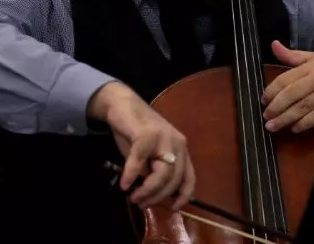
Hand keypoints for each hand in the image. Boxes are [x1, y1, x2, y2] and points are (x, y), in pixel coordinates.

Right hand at [87, 81, 194, 209]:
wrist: (123, 105)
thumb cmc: (136, 132)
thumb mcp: (150, 155)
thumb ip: (154, 171)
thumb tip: (153, 196)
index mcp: (181, 148)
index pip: (189, 177)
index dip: (184, 195)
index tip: (172, 208)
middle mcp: (178, 143)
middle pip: (174, 179)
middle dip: (157, 196)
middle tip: (141, 203)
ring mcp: (164, 137)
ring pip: (162, 172)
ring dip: (147, 189)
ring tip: (134, 197)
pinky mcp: (147, 133)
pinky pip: (140, 160)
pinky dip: (131, 175)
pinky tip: (124, 184)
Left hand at [262, 41, 313, 132]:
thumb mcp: (312, 57)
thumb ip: (291, 55)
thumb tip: (273, 44)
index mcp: (308, 68)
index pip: (285, 80)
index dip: (272, 91)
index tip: (263, 100)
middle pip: (292, 95)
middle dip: (276, 107)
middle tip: (265, 116)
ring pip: (302, 108)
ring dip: (285, 118)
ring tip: (272, 126)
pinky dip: (305, 124)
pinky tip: (294, 128)